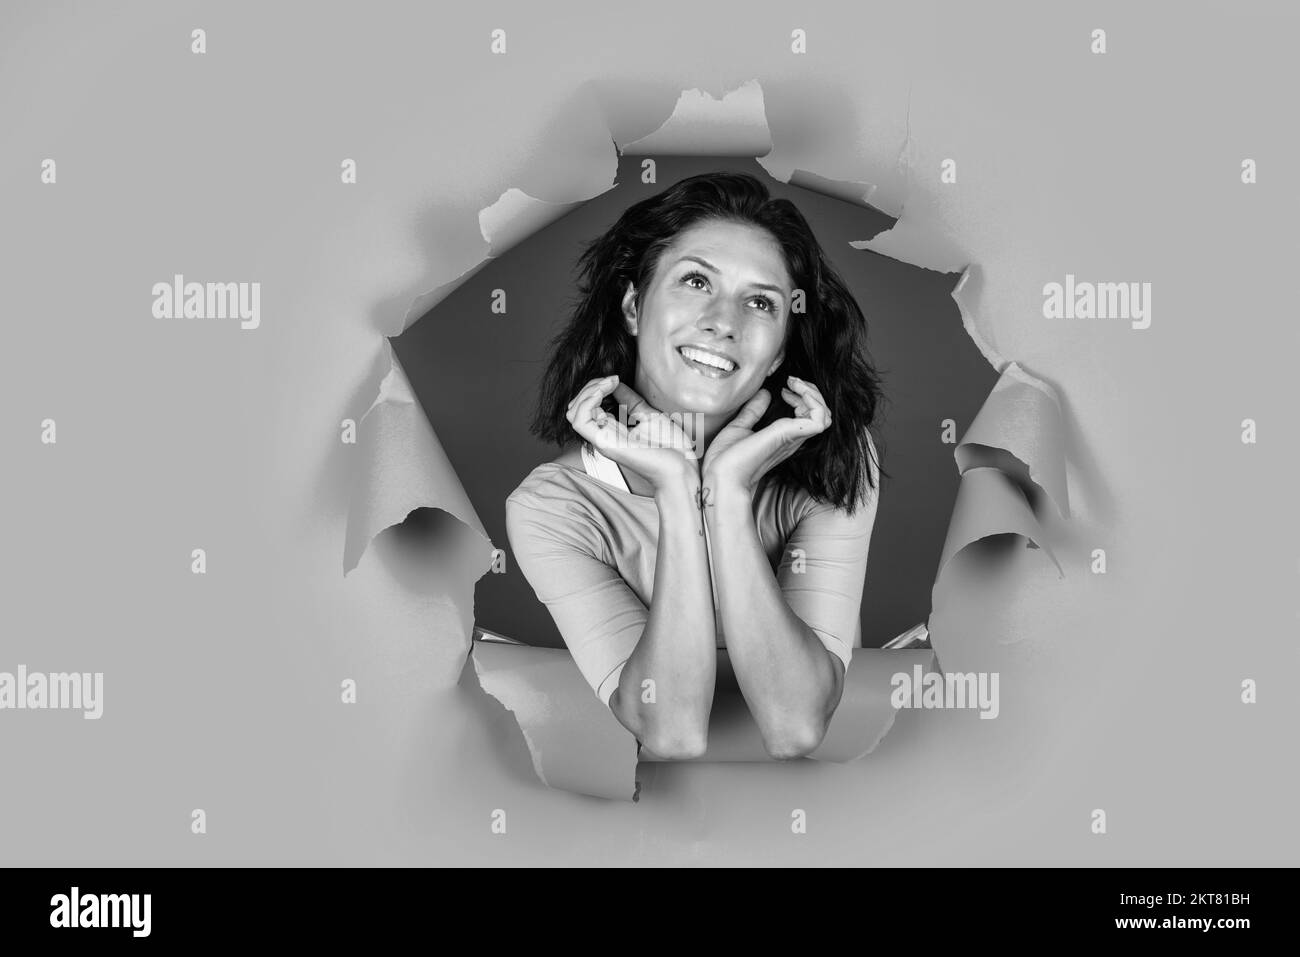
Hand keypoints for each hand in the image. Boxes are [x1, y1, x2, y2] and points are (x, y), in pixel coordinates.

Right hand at [566, 375, 699, 491]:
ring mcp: (603, 440)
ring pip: (574, 414)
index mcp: (611, 431)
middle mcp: (603, 436)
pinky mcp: (606, 443)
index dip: (594, 388)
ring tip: (607, 384)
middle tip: (609, 380)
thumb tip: (616, 384)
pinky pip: (581, 422)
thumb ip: (629, 401)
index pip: (586, 407)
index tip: (614, 378)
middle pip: (576, 410)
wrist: (682, 467)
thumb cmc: (671, 448)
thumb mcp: (647, 414)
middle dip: (588, 388)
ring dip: (587, 393)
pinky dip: (588, 401)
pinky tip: (605, 391)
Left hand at [701, 375, 831, 493]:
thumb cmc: (726, 459)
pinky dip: (811, 400)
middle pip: (822, 414)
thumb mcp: (740, 427)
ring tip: (794, 385)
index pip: (810, 416)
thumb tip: (764, 394)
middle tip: (792, 382)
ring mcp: (792, 438)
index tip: (784, 388)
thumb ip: (754, 411)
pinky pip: (818, 419)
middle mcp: (792, 439)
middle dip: (811, 392)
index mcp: (784, 438)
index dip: (803, 397)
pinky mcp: (788, 436)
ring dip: (813, 394)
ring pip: (824, 415)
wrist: (720, 475)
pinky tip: (791, 394)